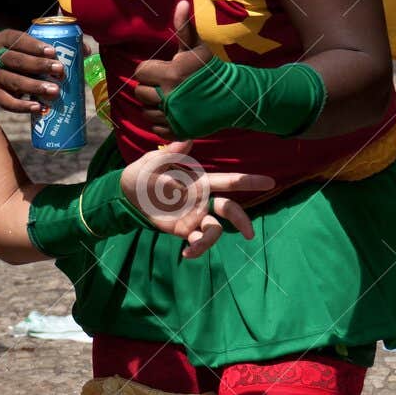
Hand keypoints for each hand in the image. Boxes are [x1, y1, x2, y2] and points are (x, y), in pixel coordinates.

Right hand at [0, 26, 63, 113]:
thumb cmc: (22, 52)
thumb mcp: (31, 42)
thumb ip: (56, 42)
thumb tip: (85, 51)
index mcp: (5, 39)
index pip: (18, 40)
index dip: (34, 46)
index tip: (53, 52)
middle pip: (16, 60)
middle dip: (39, 66)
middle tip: (60, 71)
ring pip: (12, 81)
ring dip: (34, 87)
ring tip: (55, 91)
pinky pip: (6, 102)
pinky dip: (21, 106)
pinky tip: (38, 107)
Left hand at [121, 142, 274, 259]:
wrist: (125, 195)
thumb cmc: (142, 173)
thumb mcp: (152, 161)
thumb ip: (169, 154)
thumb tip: (186, 140)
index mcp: (200, 182)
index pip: (229, 181)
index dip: (249, 181)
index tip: (270, 181)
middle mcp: (202, 200)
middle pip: (229, 210)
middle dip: (241, 220)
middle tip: (250, 234)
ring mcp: (194, 217)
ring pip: (214, 231)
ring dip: (209, 241)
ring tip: (193, 248)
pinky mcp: (184, 231)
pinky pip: (197, 242)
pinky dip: (195, 250)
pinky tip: (185, 254)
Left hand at [133, 0, 212, 131]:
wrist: (232, 97)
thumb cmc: (211, 70)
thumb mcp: (198, 47)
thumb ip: (184, 27)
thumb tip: (181, 2)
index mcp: (171, 74)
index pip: (140, 71)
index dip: (149, 69)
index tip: (162, 69)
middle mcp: (168, 97)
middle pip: (140, 93)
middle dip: (149, 88)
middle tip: (164, 85)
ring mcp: (172, 116)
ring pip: (145, 112)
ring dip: (153, 106)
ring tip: (167, 99)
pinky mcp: (177, 131)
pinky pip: (155, 128)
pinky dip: (160, 122)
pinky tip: (172, 113)